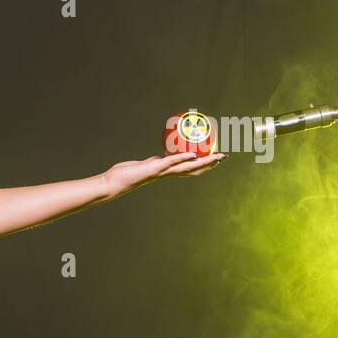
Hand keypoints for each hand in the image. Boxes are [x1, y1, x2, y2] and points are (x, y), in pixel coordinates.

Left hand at [102, 151, 226, 198]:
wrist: (114, 183)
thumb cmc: (128, 174)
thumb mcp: (145, 166)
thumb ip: (153, 163)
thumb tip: (158, 159)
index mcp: (167, 172)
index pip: (190, 170)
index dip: (204, 165)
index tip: (215, 159)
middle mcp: (167, 173)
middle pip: (194, 169)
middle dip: (210, 163)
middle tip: (223, 157)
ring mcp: (162, 171)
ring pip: (187, 166)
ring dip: (203, 162)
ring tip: (215, 156)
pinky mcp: (154, 168)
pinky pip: (171, 162)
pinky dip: (182, 158)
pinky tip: (192, 154)